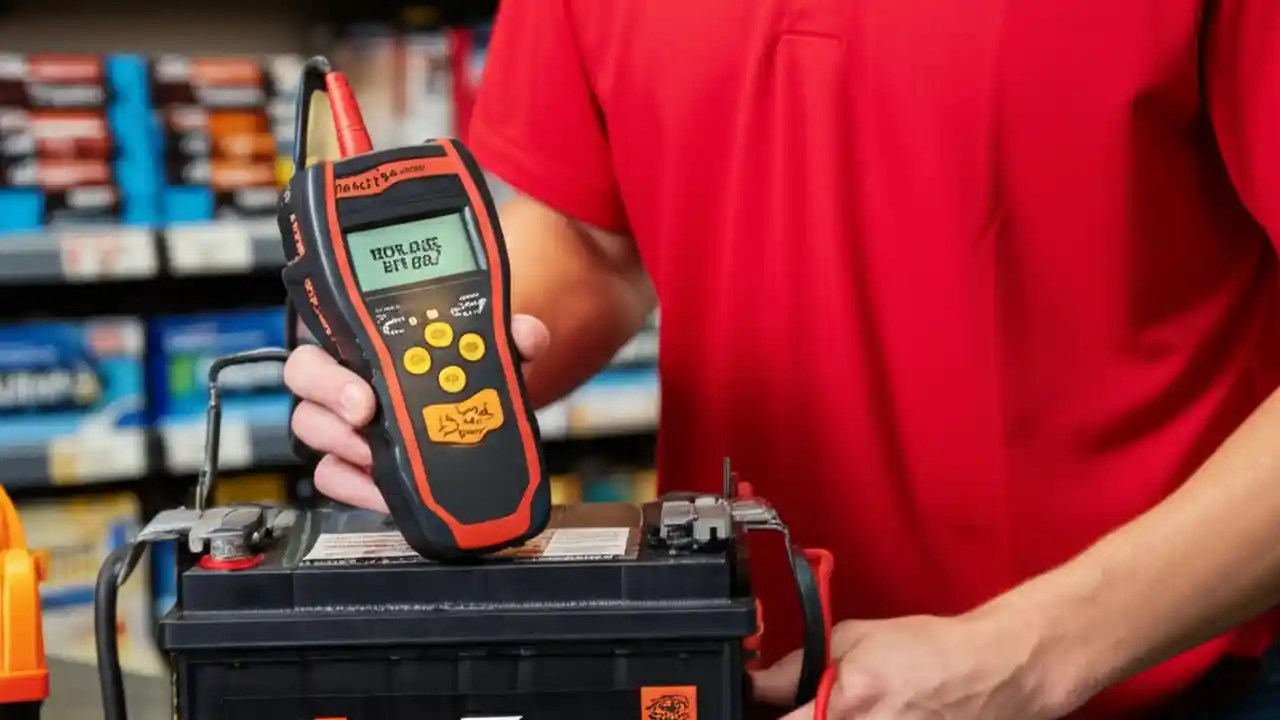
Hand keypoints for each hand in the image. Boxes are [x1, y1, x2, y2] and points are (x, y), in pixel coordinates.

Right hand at [284, 314, 550, 511]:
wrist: (481, 402)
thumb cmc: (465, 366)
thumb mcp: (490, 346)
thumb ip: (510, 335)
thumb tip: (527, 336)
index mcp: (367, 339)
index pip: (325, 337)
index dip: (331, 369)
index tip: (363, 395)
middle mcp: (346, 376)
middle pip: (306, 385)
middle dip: (331, 404)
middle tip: (366, 420)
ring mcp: (345, 423)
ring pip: (315, 433)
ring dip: (346, 449)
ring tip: (382, 460)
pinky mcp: (354, 464)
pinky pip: (335, 477)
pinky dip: (357, 487)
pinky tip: (385, 491)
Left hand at [751, 611, 1064, 719]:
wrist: (990, 672)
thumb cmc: (925, 650)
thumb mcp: (853, 638)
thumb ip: (798, 665)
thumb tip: (758, 684)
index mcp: (845, 705)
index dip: (766, 713)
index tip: (760, 706)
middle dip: (798, 718)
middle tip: (797, 708)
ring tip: (837, 710)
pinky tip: (872, 714)